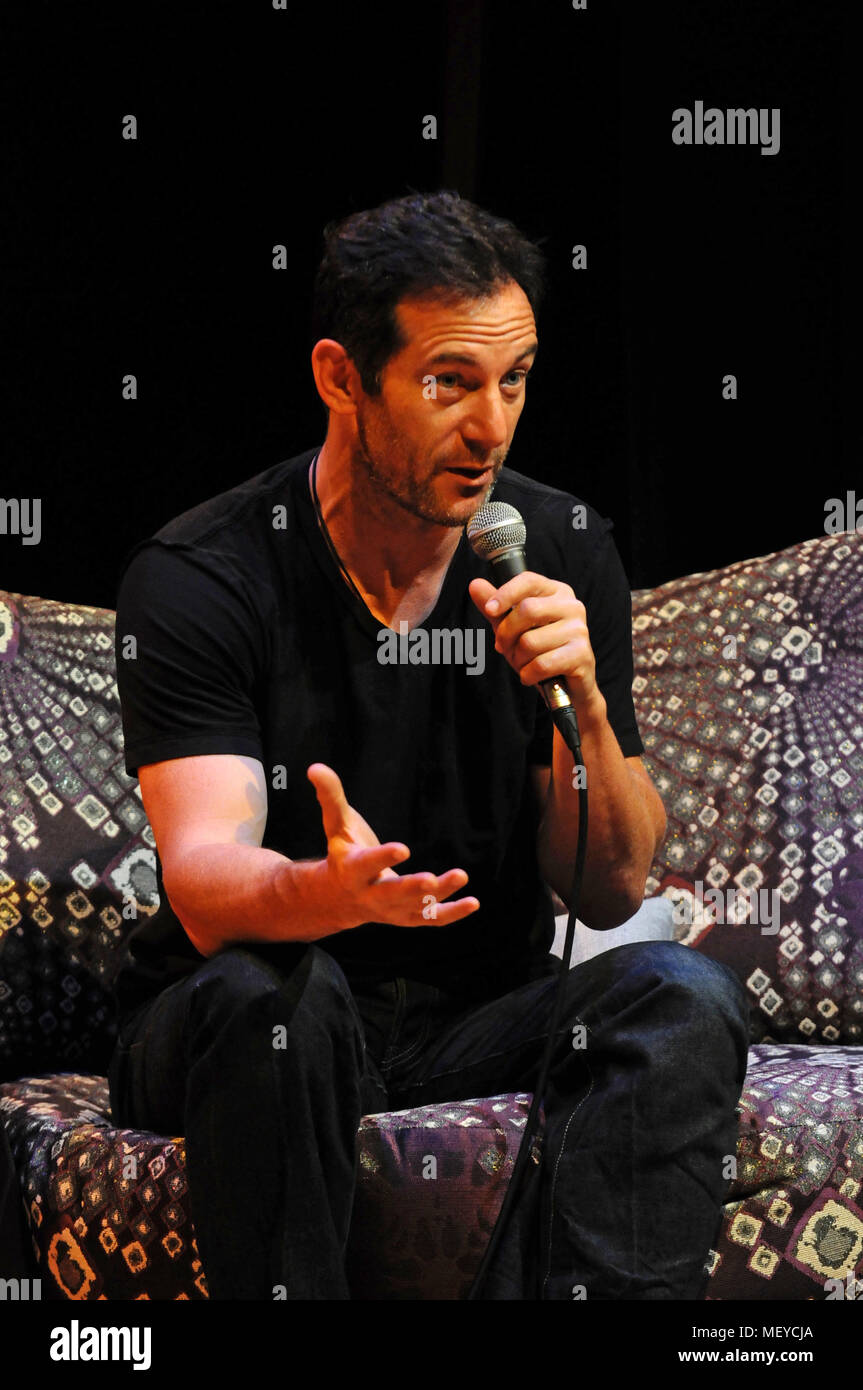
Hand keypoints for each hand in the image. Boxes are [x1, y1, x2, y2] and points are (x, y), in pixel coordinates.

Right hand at [306, 763, 479, 929]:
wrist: (339, 897)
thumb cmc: (343, 852)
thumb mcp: (336, 825)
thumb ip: (330, 797)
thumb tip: (315, 767)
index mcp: (352, 870)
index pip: (367, 864)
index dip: (383, 857)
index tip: (403, 848)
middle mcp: (370, 894)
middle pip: (392, 893)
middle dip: (412, 888)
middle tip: (431, 879)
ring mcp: (390, 910)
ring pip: (416, 907)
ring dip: (440, 895)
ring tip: (461, 875)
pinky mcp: (407, 918)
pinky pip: (431, 920)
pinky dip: (452, 913)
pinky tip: (473, 902)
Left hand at [468, 572, 604, 718]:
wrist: (566, 686)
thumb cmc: (539, 651)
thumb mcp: (513, 628)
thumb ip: (495, 607)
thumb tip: (475, 585)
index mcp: (556, 592)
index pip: (528, 581)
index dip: (505, 593)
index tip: (489, 610)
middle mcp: (572, 606)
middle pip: (527, 610)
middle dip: (506, 634)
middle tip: (504, 648)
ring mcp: (580, 630)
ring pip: (530, 641)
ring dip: (518, 659)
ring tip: (525, 663)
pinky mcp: (582, 655)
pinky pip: (541, 664)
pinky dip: (528, 675)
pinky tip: (532, 676)